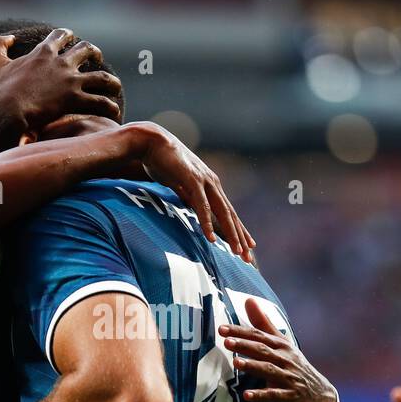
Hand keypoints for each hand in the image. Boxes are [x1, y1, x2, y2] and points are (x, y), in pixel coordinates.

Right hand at [0, 28, 121, 134]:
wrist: (6, 111)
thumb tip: (10, 37)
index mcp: (43, 52)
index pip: (61, 36)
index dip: (68, 36)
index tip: (72, 39)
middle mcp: (61, 63)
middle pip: (87, 50)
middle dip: (94, 54)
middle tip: (97, 60)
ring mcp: (71, 82)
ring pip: (103, 77)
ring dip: (112, 83)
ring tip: (115, 89)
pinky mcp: (76, 100)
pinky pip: (102, 103)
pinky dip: (111, 107)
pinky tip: (114, 113)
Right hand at [129, 123, 254, 261]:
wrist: (152, 142)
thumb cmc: (164, 163)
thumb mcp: (181, 184)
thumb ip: (188, 195)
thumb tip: (191, 207)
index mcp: (211, 186)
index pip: (228, 212)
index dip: (238, 230)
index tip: (248, 247)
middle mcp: (212, 184)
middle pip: (230, 216)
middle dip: (240, 238)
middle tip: (248, 258)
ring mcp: (204, 182)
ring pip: (221, 213)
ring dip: (230, 234)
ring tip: (237, 251)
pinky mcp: (192, 180)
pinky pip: (201, 206)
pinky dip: (206, 222)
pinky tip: (210, 237)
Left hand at [220, 297, 332, 401]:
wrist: (320, 394)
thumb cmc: (295, 366)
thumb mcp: (282, 344)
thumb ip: (263, 324)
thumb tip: (249, 300)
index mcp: (281, 346)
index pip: (259, 336)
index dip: (241, 332)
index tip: (222, 329)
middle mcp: (285, 359)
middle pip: (263, 350)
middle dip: (245, 345)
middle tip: (227, 342)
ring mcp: (288, 378)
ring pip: (269, 370)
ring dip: (253, 366)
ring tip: (236, 363)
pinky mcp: (290, 396)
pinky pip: (275, 395)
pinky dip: (262, 395)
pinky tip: (247, 395)